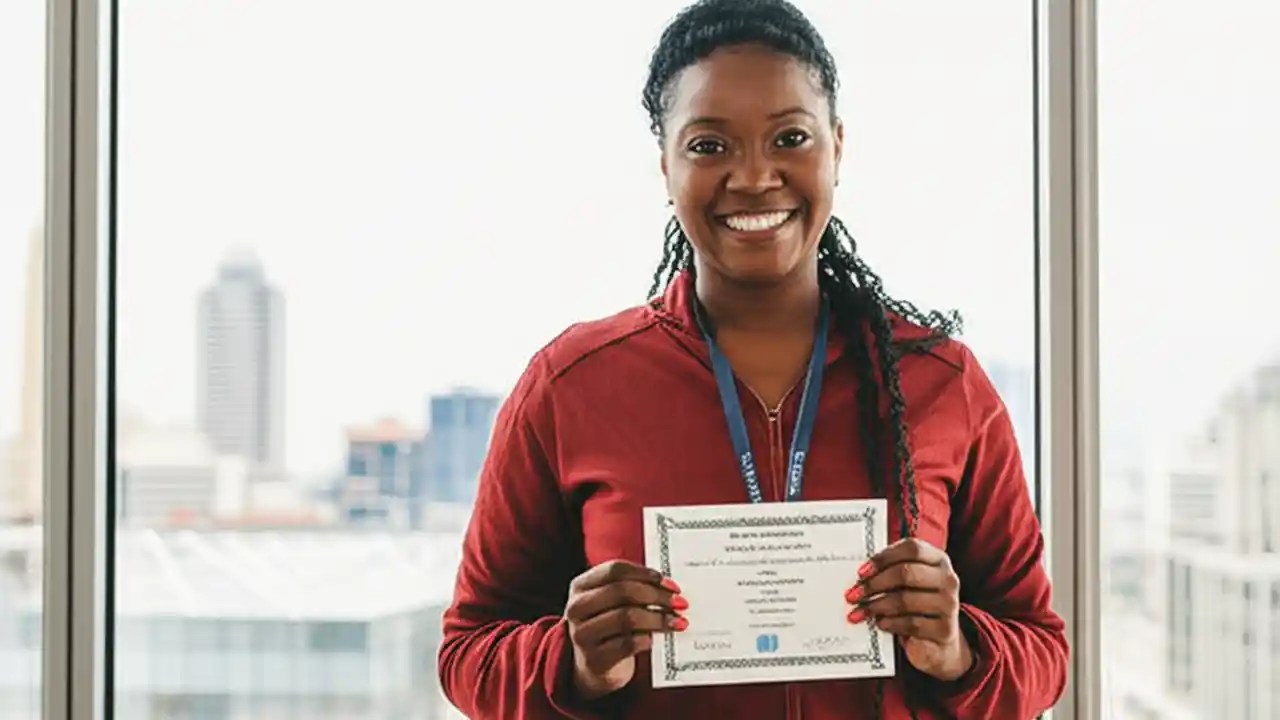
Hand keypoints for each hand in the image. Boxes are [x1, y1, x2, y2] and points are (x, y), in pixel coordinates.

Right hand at [564, 560, 686, 700]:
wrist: (594, 666)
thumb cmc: (610, 627)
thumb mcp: (613, 603)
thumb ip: (634, 589)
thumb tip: (671, 589)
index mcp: (581, 586)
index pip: (615, 570)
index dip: (646, 574)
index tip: (671, 584)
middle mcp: (576, 607)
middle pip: (622, 591)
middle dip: (657, 596)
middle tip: (680, 603)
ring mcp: (582, 634)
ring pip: (626, 617)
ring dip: (658, 619)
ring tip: (678, 622)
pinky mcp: (594, 659)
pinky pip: (628, 644)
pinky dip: (648, 639)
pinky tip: (657, 638)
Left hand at [844, 538, 972, 681]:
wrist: (939, 639)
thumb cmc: (916, 603)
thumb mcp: (907, 582)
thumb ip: (890, 571)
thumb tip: (861, 574)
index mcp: (938, 559)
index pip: (912, 548)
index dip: (883, 558)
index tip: (861, 572)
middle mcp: (947, 579)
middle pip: (906, 573)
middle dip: (874, 584)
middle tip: (853, 594)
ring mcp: (949, 604)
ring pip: (905, 600)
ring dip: (877, 606)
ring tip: (860, 611)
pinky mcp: (945, 629)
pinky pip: (911, 624)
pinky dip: (891, 623)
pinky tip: (880, 623)